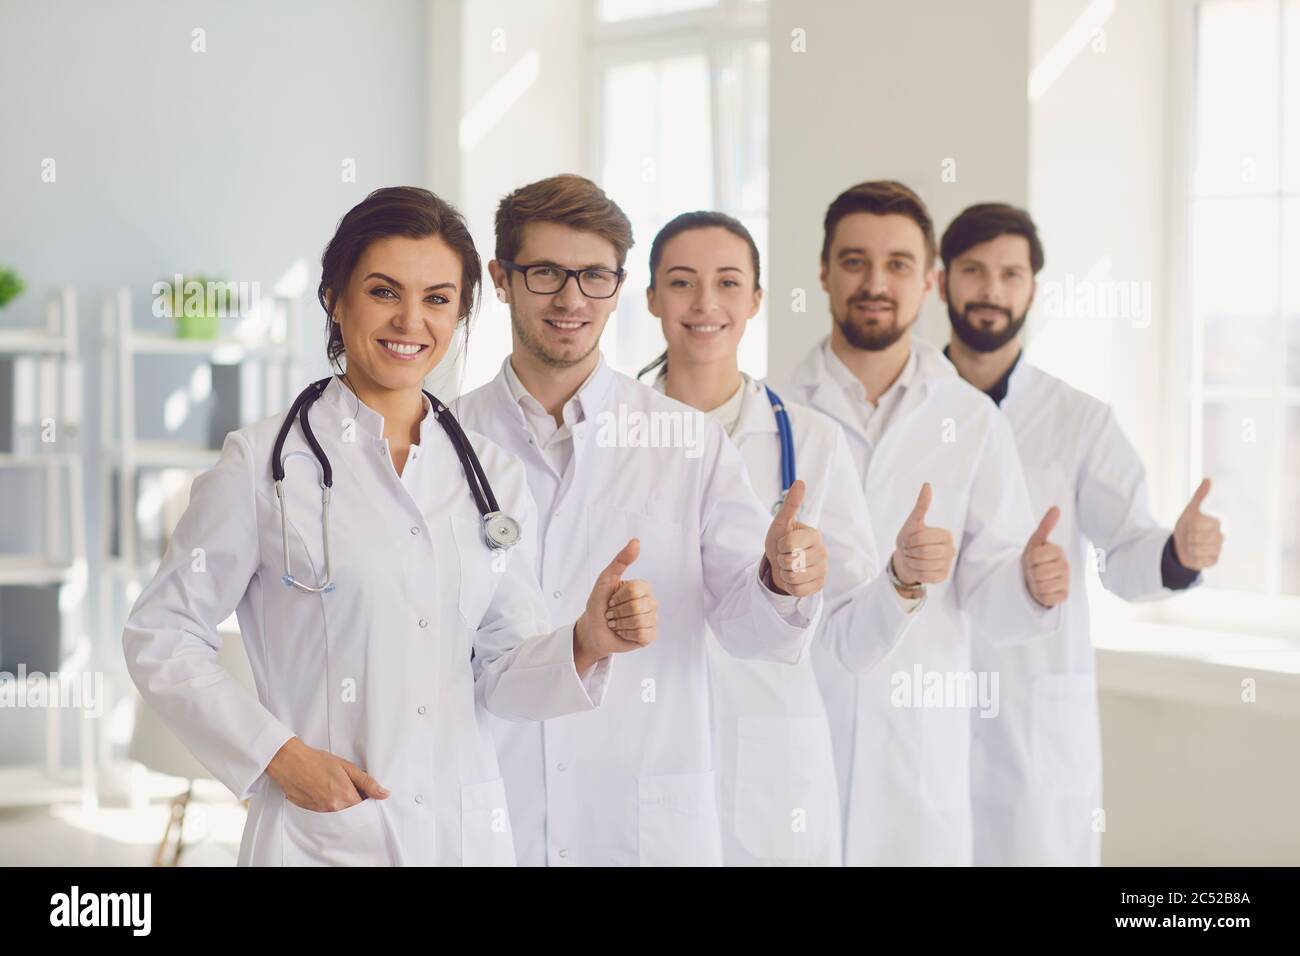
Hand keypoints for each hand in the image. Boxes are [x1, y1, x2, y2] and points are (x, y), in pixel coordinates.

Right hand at [266, 737, 388, 811]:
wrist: (291, 763)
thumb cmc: (318, 762)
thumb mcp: (347, 767)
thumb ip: (367, 782)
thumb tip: (384, 794)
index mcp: (346, 798)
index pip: (365, 808)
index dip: (367, 799)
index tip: (365, 791)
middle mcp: (334, 809)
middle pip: (353, 814)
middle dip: (356, 804)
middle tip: (351, 789)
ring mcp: (322, 812)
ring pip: (340, 815)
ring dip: (343, 806)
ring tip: (336, 788)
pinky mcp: (311, 812)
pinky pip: (327, 814)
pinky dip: (330, 806)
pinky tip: (325, 792)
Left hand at [574, 538, 656, 671]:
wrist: (594, 630)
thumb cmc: (599, 604)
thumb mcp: (605, 580)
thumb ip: (620, 561)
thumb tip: (636, 541)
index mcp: (642, 587)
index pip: (635, 590)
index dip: (618, 597)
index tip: (611, 600)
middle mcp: (650, 602)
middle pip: (638, 606)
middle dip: (618, 612)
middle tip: (611, 614)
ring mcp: (652, 619)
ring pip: (640, 621)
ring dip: (620, 624)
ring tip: (616, 623)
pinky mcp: (650, 635)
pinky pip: (643, 634)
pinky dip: (627, 634)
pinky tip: (623, 633)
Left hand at [762, 479, 827, 596]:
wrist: (780, 563)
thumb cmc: (780, 540)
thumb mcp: (781, 522)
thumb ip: (791, 504)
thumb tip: (800, 482)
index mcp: (815, 534)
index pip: (789, 544)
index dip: (780, 546)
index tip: (782, 543)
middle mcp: (823, 552)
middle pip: (792, 562)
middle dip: (782, 561)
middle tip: (785, 556)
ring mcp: (823, 570)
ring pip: (795, 578)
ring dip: (785, 574)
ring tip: (789, 567)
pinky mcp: (820, 586)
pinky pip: (799, 590)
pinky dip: (791, 587)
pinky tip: (794, 579)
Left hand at [891, 483, 954, 587]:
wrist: (906, 560)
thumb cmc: (910, 539)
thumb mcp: (913, 522)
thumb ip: (921, 505)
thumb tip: (927, 485)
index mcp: (946, 535)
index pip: (923, 538)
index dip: (910, 540)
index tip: (908, 540)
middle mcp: (951, 549)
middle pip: (924, 552)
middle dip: (910, 552)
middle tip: (909, 551)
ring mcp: (948, 564)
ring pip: (924, 565)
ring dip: (911, 562)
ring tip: (912, 558)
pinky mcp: (943, 577)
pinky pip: (925, 576)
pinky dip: (916, 572)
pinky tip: (917, 568)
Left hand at [1022, 507, 1068, 607]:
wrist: (1036, 578)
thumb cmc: (1035, 559)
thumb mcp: (1035, 542)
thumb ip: (1045, 526)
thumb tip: (1056, 508)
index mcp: (1058, 551)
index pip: (1035, 556)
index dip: (1029, 559)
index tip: (1033, 559)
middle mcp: (1065, 566)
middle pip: (1038, 573)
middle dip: (1031, 573)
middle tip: (1034, 571)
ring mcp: (1066, 581)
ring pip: (1042, 586)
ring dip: (1035, 585)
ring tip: (1038, 580)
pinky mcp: (1064, 596)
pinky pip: (1047, 598)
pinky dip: (1041, 596)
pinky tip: (1044, 590)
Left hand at [1173, 478, 1222, 570]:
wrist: (1182, 544)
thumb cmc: (1188, 525)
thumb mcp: (1191, 509)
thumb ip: (1200, 495)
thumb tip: (1208, 479)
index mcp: (1216, 523)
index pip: (1200, 524)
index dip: (1191, 525)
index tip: (1191, 524)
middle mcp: (1220, 536)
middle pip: (1197, 538)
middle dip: (1189, 537)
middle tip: (1190, 535)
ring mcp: (1218, 550)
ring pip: (1198, 550)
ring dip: (1189, 548)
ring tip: (1191, 544)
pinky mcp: (1214, 561)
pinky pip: (1200, 561)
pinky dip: (1193, 558)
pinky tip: (1194, 554)